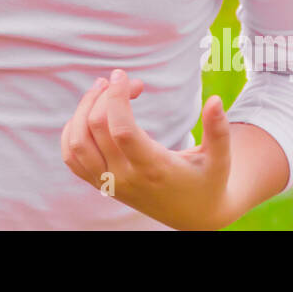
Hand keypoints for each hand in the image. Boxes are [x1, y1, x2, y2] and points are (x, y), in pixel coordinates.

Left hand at [60, 68, 232, 229]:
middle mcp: (126, 178)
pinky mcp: (100, 184)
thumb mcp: (220, 159)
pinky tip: (90, 112)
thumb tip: (216, 99)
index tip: (123, 75)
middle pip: (96, 128)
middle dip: (104, 95)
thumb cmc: (208, 181)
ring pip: (77, 142)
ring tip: (102, 88)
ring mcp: (109, 183)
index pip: (122, 130)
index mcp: (154, 169)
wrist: (193, 216)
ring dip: (83, 108)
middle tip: (123, 79)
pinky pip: (72, 157)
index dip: (116, 97)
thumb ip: (218, 130)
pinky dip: (73, 129)